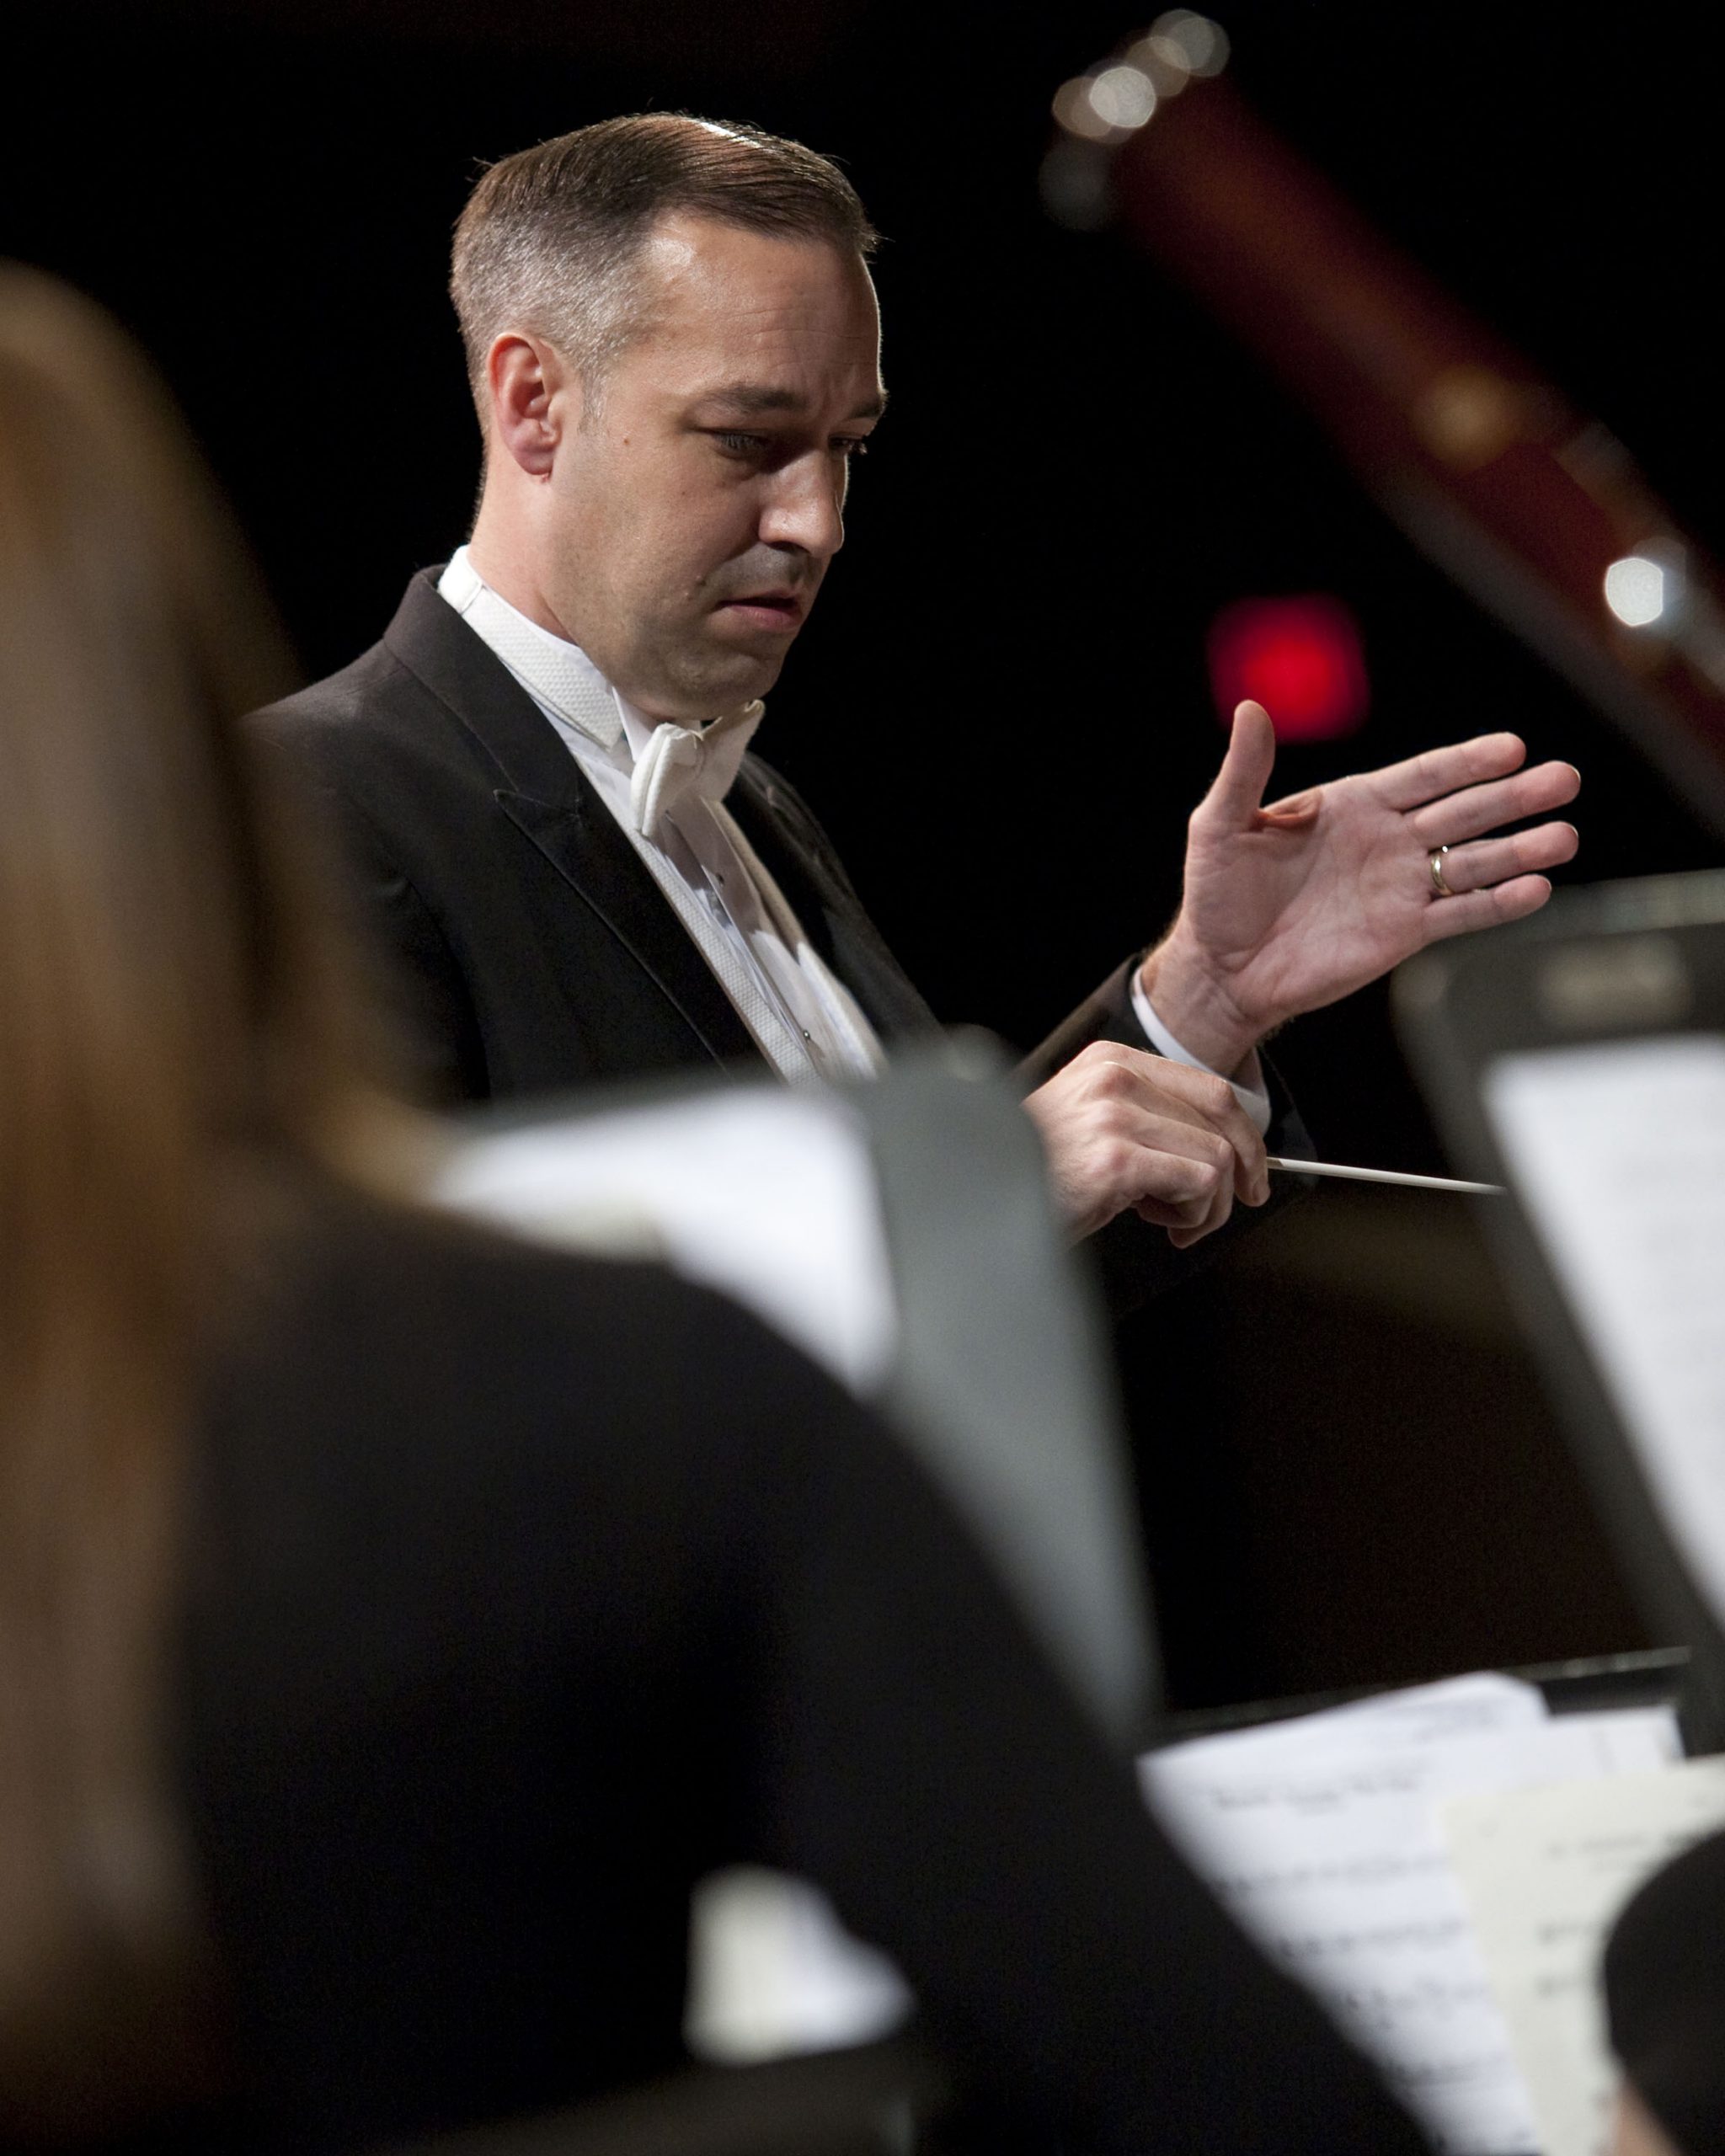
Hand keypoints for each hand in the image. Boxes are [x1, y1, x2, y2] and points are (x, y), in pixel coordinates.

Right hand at [1023, 1042, 1269, 1244]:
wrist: (978, 1202)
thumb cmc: (1036, 1175)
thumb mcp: (1091, 1127)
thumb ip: (1143, 1121)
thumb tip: (1216, 1152)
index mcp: (1110, 1062)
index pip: (1209, 1087)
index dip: (1244, 1135)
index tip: (1250, 1173)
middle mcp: (1115, 1078)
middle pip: (1221, 1119)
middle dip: (1237, 1174)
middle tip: (1226, 1208)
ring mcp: (1115, 1116)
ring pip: (1217, 1157)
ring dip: (1207, 1204)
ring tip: (1168, 1219)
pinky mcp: (1117, 1160)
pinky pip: (1201, 1185)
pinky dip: (1193, 1217)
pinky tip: (1157, 1222)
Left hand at [1145, 702, 1580, 1071]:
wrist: (1221, 969)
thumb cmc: (1216, 895)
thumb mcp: (1220, 825)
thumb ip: (1245, 770)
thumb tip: (1250, 707)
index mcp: (1353, 804)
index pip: (1424, 775)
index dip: (1467, 762)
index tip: (1511, 748)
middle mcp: (1387, 840)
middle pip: (1464, 812)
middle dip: (1513, 796)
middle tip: (1564, 779)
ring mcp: (1400, 887)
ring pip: (1473, 862)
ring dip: (1520, 849)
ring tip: (1564, 836)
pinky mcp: (1404, 934)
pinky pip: (1460, 914)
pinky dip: (1498, 903)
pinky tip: (1536, 889)